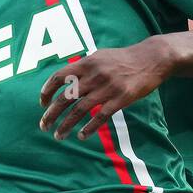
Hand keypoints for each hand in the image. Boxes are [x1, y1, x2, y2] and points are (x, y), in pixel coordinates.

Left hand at [38, 39, 172, 141]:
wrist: (151, 59)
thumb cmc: (123, 59)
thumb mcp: (99, 56)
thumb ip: (82, 67)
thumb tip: (65, 80)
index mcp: (86, 63)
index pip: (59, 77)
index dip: (47, 91)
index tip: (42, 104)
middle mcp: (93, 75)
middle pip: (65, 97)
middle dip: (51, 114)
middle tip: (44, 126)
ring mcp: (107, 88)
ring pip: (80, 110)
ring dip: (66, 125)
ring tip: (59, 136)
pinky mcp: (120, 99)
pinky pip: (100, 117)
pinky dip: (89, 128)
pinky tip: (81, 136)